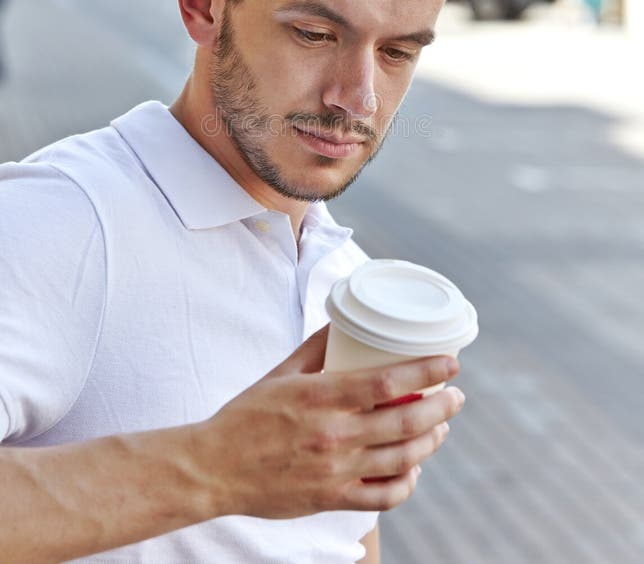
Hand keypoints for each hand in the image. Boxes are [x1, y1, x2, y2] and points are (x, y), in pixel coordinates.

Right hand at [193, 327, 464, 518]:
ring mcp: (335, 470)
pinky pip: (384, 495)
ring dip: (431, 440)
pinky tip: (413, 467)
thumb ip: (316, 348)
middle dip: (442, 407)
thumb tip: (343, 322)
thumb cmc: (246, 415)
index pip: (388, 381)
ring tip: (441, 427)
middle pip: (406, 420)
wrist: (214, 467)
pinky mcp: (331, 498)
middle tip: (457, 397)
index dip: (426, 371)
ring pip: (403, 458)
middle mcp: (334, 434)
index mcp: (321, 396)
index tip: (451, 363)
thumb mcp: (281, 373)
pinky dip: (407, 482)